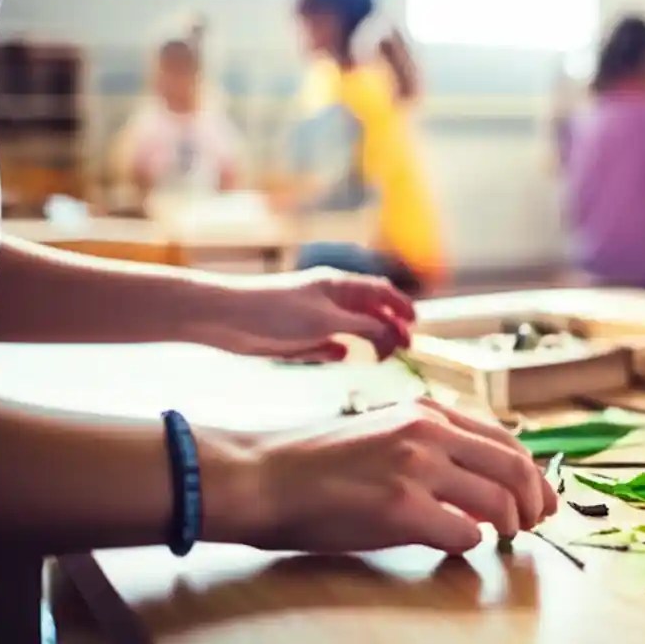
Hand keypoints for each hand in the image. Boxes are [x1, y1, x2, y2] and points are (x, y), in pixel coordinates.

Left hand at [210, 267, 414, 361]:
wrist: (228, 318)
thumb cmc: (277, 311)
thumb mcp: (328, 319)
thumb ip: (363, 326)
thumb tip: (390, 332)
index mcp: (340, 286)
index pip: (381, 292)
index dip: (401, 306)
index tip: (417, 324)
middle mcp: (331, 299)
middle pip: (371, 312)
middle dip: (390, 328)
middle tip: (404, 349)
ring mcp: (316, 318)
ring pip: (353, 330)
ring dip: (369, 341)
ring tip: (380, 358)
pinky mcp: (301, 337)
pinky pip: (330, 344)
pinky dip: (339, 350)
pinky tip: (341, 356)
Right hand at [221, 399, 557, 553]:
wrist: (264, 475)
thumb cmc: (319, 463)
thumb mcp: (386, 434)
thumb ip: (435, 448)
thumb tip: (482, 484)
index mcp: (427, 412)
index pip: (504, 439)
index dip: (532, 473)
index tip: (541, 498)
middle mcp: (429, 431)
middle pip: (514, 468)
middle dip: (534, 501)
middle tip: (534, 524)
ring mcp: (416, 467)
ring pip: (499, 500)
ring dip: (510, 525)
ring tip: (504, 539)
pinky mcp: (401, 507)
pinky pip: (464, 534)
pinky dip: (469, 544)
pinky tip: (454, 544)